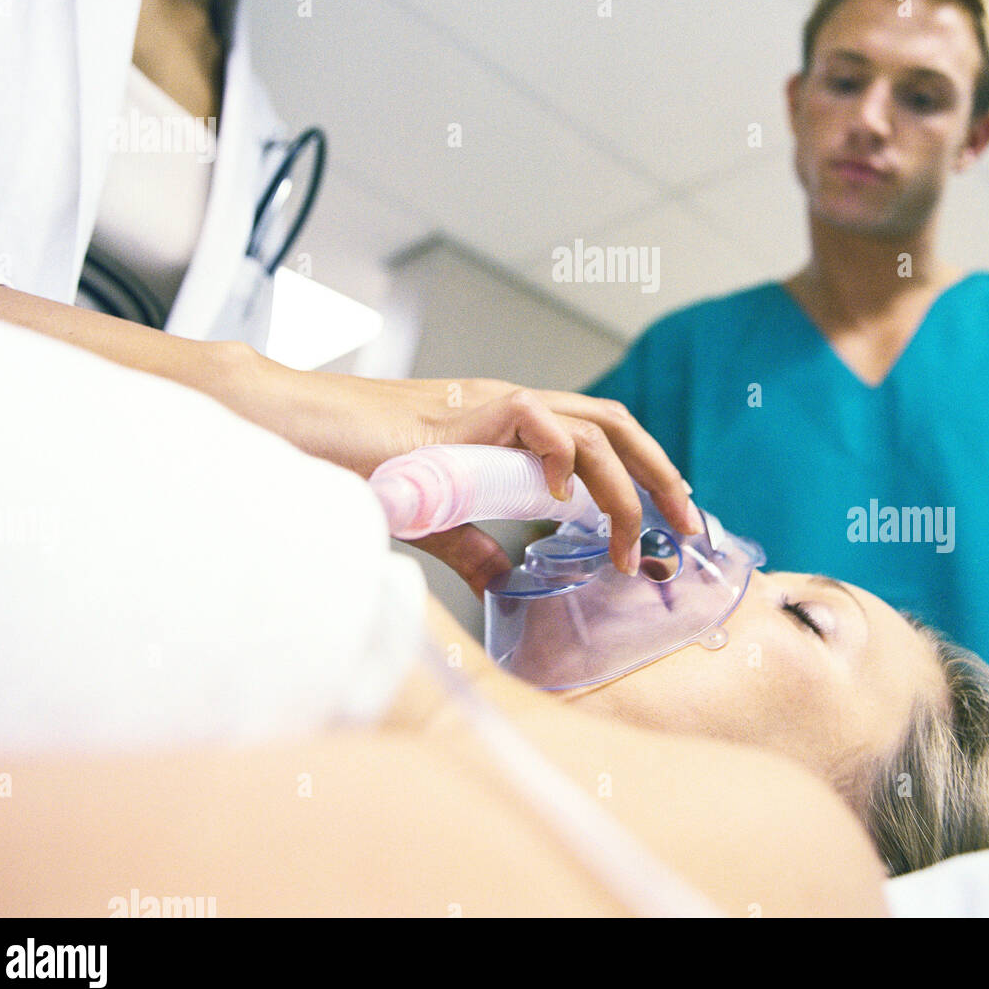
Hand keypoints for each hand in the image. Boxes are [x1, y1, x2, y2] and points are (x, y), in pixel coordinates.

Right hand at [237, 360, 701, 590]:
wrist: (298, 431)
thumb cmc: (357, 465)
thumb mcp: (436, 518)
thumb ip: (473, 546)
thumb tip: (504, 585)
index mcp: (513, 430)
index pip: (600, 440)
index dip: (645, 475)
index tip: (671, 523)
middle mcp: (514, 409)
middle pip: (616, 424)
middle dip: (662, 474)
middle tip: (689, 527)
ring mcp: (492, 404)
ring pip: (592, 427)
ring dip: (627, 484)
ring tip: (637, 538)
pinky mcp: (466, 409)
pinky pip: (537, 417)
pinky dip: (562, 454)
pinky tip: (563, 497)